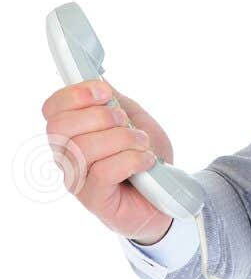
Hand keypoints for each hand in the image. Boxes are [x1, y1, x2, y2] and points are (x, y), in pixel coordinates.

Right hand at [40, 81, 176, 244]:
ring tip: (142, 144)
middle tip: (126, 122)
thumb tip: (96, 79)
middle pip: (61, 127)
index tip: (105, 93)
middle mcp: (67, 156)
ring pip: (83, 148)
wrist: (169, 193)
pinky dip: (132, 160)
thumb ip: (112, 101)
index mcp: (71, 133)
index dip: (76, 95)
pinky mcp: (94, 199)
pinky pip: (103, 171)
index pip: (52, 108)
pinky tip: (147, 161)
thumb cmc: (146, 156)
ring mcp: (77, 180)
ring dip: (122, 139)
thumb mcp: (132, 119)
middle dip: (101, 117)